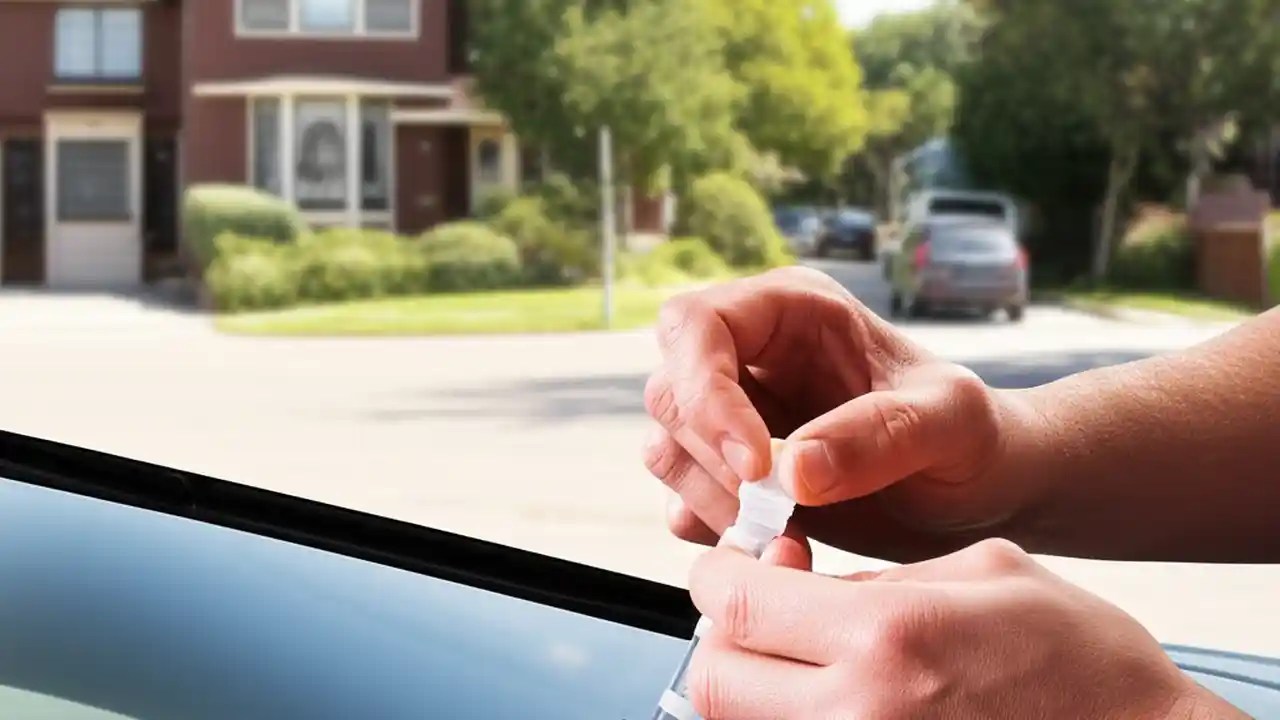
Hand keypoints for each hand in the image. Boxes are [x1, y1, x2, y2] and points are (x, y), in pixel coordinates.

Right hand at [642, 267, 1042, 560]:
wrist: (983, 492)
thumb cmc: (975, 437)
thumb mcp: (951, 423)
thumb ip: (880, 434)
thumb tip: (792, 468)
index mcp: (793, 311)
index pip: (697, 324)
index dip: (706, 391)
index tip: (758, 465)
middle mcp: (752, 356)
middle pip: (669, 390)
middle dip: (715, 459)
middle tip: (782, 509)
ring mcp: (736, 415)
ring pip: (666, 446)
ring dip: (713, 499)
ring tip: (792, 531)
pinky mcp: (731, 473)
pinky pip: (680, 495)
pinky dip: (713, 527)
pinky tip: (778, 543)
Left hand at [685, 538, 1238, 719]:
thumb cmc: (1083, 663)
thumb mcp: (987, 572)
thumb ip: (877, 573)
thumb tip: (799, 580)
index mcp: (887, 634)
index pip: (736, 601)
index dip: (721, 571)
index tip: (741, 559)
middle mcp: (858, 712)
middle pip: (713, 676)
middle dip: (725, 633)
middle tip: (766, 608)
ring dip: (750, 683)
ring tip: (803, 654)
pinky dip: (790, 718)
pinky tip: (837, 692)